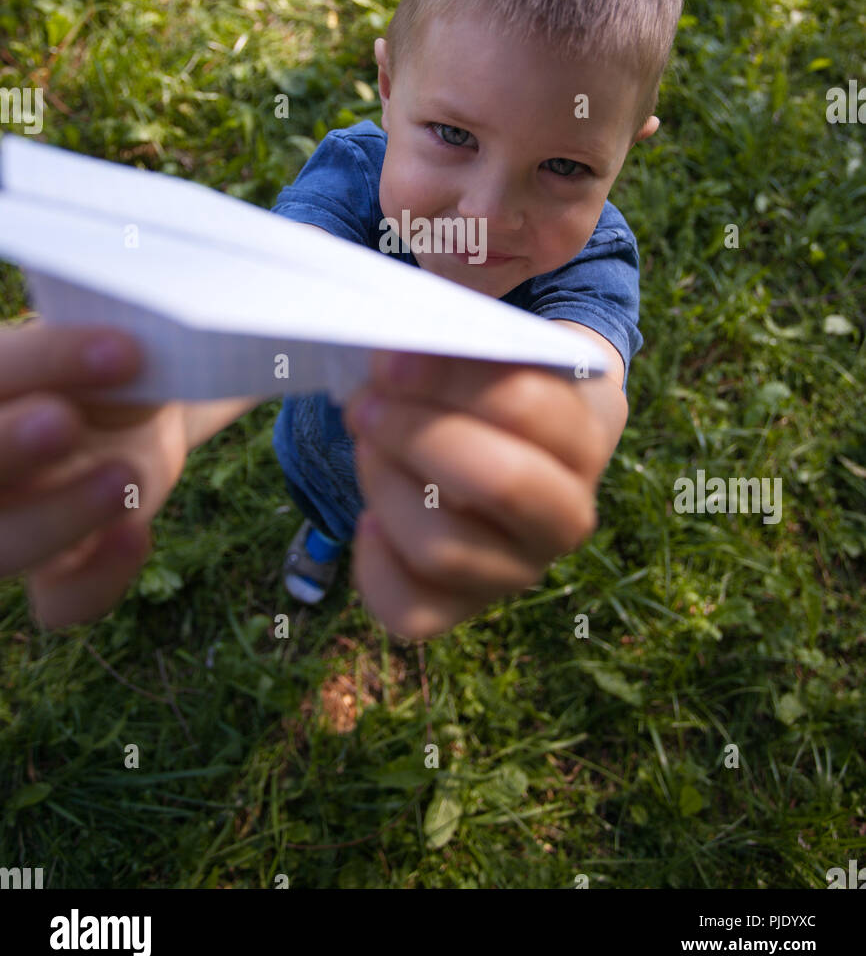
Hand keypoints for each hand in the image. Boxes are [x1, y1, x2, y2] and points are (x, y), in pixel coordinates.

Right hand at [0, 320, 188, 628]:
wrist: (137, 391)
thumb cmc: (110, 356)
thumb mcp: (116, 340)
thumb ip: (112, 351)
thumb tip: (147, 356)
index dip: (45, 361)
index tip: (122, 350)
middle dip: (6, 445)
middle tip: (63, 422)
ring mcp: (12, 521)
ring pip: (2, 547)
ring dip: (58, 517)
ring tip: (127, 479)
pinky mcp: (57, 568)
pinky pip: (58, 603)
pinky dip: (97, 581)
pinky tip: (136, 537)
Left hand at [343, 351, 608, 639]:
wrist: (513, 450)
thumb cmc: (492, 389)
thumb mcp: (499, 355)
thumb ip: (461, 344)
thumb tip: (397, 347)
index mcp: (586, 439)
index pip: (527, 404)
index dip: (448, 377)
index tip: (391, 357)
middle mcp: (565, 516)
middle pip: (499, 482)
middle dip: (417, 434)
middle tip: (367, 403)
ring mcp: (516, 570)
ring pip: (443, 546)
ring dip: (385, 486)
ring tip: (366, 445)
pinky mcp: (463, 609)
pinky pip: (410, 611)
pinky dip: (374, 565)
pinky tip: (369, 520)